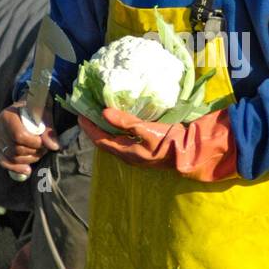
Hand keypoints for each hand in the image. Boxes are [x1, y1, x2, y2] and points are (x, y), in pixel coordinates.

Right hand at [0, 101, 58, 176]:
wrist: (26, 107)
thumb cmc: (36, 110)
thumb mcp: (44, 115)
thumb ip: (49, 130)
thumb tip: (54, 146)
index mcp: (8, 115)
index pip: (19, 136)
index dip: (34, 143)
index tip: (44, 143)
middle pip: (15, 149)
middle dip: (33, 152)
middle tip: (44, 149)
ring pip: (11, 157)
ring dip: (28, 160)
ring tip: (38, 154)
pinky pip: (4, 162)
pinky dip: (16, 168)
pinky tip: (27, 170)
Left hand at [78, 106, 236, 182]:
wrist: (188, 151)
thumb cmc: (167, 141)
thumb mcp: (145, 129)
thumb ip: (125, 122)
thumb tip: (104, 113)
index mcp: (126, 152)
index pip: (101, 140)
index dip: (89, 129)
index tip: (80, 116)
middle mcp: (128, 155)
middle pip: (105, 142)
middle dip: (95, 129)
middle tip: (87, 115)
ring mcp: (137, 154)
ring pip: (114, 141)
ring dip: (105, 130)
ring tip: (100, 117)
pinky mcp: (145, 149)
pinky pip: (124, 140)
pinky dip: (117, 130)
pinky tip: (119, 122)